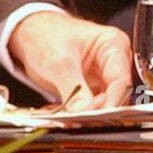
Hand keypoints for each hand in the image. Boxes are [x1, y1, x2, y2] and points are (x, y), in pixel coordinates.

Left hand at [8, 11, 132, 109]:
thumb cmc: (48, 35)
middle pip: (115, 93)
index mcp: (114, 45)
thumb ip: (73, 88)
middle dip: (98, 108)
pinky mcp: (90, 86)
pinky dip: (77, 112)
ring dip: (87, 113)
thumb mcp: (59, 62)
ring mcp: (102, 75)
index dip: (112, 100)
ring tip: (67, 116)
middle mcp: (113, 61)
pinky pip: (90, 104)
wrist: (30, 33)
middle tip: (79, 119)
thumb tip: (84, 111)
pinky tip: (63, 113)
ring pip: (104, 102)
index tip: (100, 117)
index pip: (121, 79)